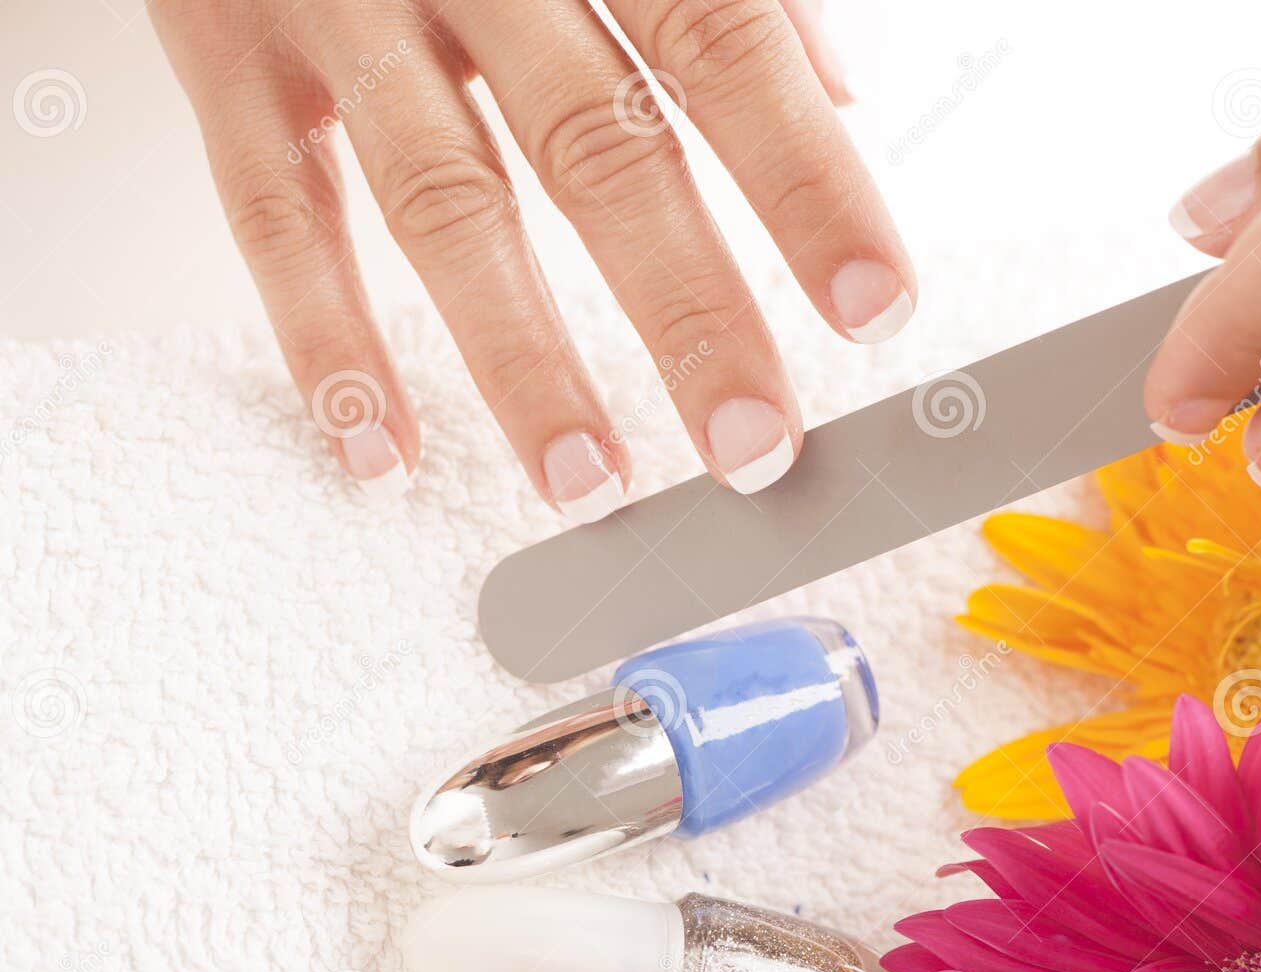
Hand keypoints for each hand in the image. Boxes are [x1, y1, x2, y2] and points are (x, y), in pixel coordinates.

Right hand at [150, 0, 913, 514]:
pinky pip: (272, 212)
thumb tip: (835, 97)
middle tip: (751, 441)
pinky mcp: (226, 53)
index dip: (806, 182)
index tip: (874, 305)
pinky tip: (382, 445)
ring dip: (520, 357)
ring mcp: (338, 3)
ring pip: (442, 200)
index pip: (726, 44)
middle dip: (686, 312)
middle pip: (596, 147)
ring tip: (587, 477)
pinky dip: (327, 340)